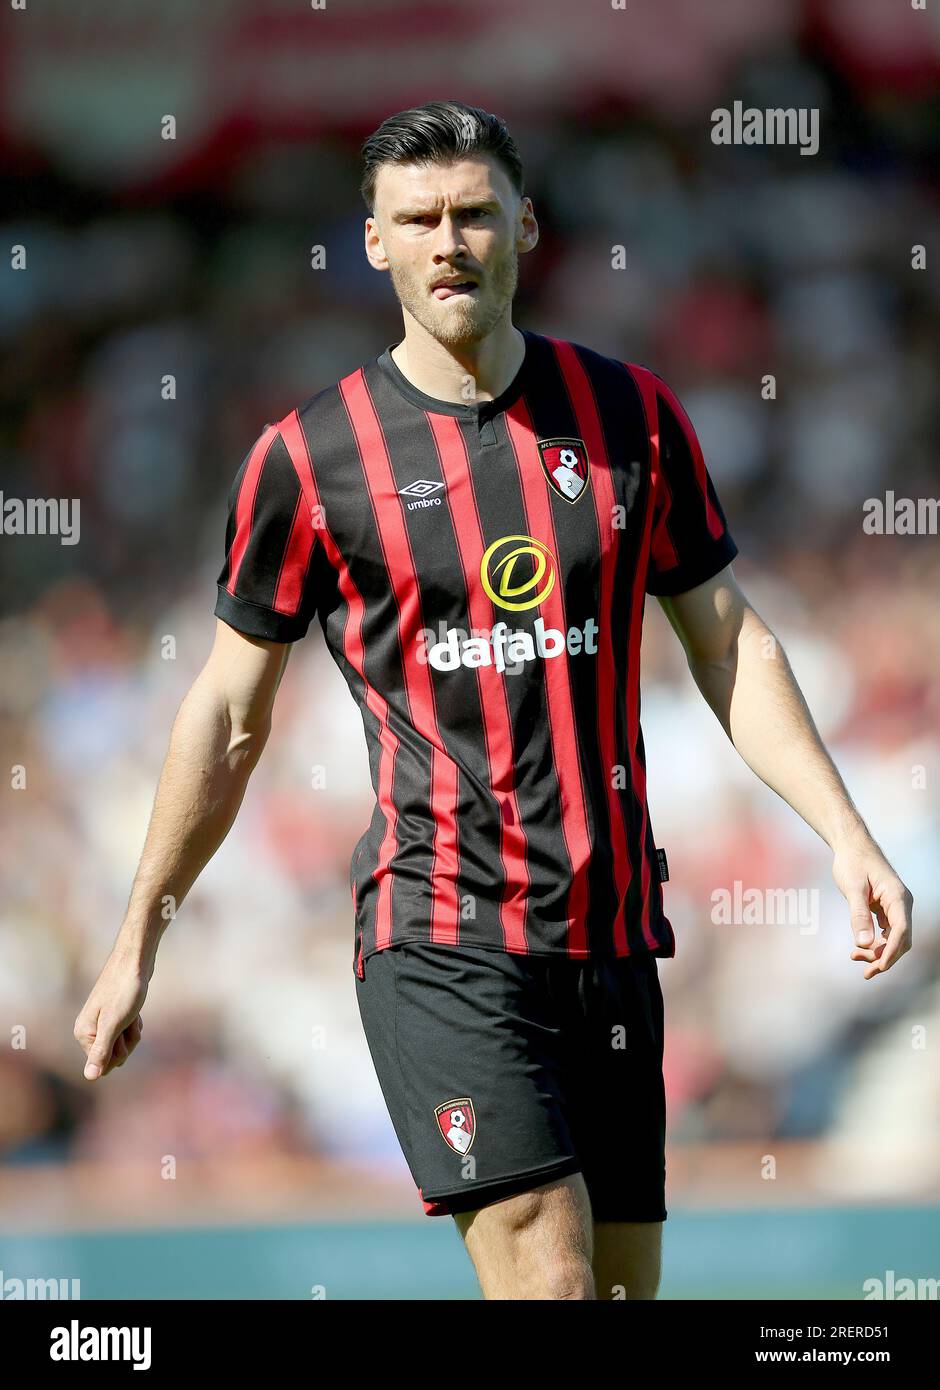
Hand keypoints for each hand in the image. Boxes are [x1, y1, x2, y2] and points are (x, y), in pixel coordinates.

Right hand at [74, 951, 149, 1078]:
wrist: (135, 961)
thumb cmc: (125, 990)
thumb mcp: (114, 1024)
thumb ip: (101, 1052)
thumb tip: (89, 1078)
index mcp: (83, 1034)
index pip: (104, 1065)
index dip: (119, 1051)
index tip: (122, 1030)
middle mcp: (89, 1030)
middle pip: (114, 1057)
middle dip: (128, 1042)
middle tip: (129, 1019)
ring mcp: (101, 1023)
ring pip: (123, 1045)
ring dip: (132, 1031)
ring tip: (132, 1012)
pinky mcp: (113, 1016)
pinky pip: (127, 1032)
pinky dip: (134, 1023)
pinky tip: (135, 1010)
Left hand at [832, 837, 912, 978]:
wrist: (851, 846)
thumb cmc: (852, 863)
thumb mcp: (852, 888)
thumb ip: (858, 915)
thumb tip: (863, 943)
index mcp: (898, 897)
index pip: (902, 931)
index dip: (891, 952)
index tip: (878, 967)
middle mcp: (901, 904)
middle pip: (901, 940)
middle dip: (884, 957)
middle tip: (864, 972)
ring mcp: (895, 907)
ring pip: (893, 938)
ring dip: (877, 952)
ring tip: (854, 957)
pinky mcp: (885, 909)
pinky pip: (885, 932)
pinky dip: (874, 942)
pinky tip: (858, 949)